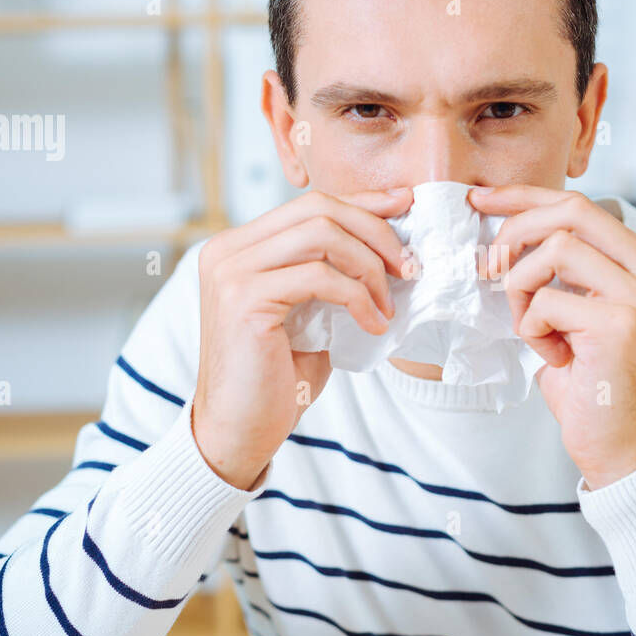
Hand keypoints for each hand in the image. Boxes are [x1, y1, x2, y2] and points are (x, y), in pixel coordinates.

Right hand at [192, 188, 412, 489]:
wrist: (240, 433)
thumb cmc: (276, 379)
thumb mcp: (311, 314)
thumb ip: (332, 275)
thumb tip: (391, 248)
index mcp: (240, 247)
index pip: (310, 204)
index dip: (363, 203)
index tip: (405, 207)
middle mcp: (228, 251)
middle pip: (318, 208)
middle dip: (375, 232)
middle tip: (408, 268)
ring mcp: (232, 272)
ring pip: (322, 234)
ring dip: (368, 267)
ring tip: (387, 305)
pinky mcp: (244, 299)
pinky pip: (320, 277)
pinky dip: (357, 297)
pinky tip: (372, 325)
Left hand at [470, 185, 635, 489]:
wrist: (621, 448)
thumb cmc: (594, 383)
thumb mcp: (583, 314)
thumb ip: (566, 273)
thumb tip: (508, 231)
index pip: (582, 206)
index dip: (526, 197)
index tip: (482, 199)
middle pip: (571, 212)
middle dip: (517, 230)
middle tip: (491, 265)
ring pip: (554, 250)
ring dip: (523, 289)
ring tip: (535, 328)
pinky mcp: (619, 324)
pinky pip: (546, 300)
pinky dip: (532, 328)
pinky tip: (554, 356)